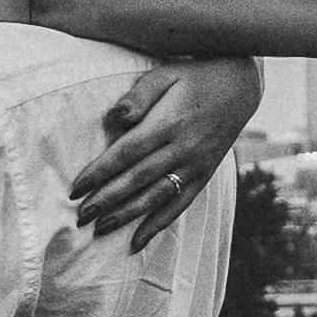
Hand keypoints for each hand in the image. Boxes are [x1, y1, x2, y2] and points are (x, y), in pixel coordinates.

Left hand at [71, 56, 263, 252]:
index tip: (76, 189)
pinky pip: (179, 205)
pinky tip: (136, 241)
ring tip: (101, 229)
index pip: (127, 152)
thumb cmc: (193, 77)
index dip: (100, 172)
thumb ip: (138, 95)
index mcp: (168, 122)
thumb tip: (115, 118)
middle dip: (107, 199)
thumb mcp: (164, 75)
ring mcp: (195, 165)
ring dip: (127, 215)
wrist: (240, 86)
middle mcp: (183, 148)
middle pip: (138, 179)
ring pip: (156, 196)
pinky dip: (158, 224)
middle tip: (81, 217)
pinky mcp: (203, 176)